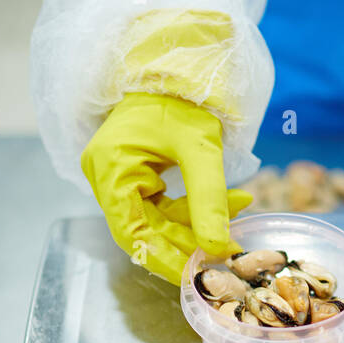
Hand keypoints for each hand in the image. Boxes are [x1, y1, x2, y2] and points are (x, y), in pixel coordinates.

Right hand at [81, 92, 250, 284]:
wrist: (177, 67)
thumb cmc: (183, 98)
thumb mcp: (201, 149)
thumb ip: (208, 200)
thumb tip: (219, 248)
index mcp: (109, 167)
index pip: (129, 231)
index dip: (160, 257)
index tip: (192, 275)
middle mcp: (106, 175)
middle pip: (144, 229)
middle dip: (188, 241)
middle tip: (226, 251)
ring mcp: (118, 176)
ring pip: (157, 220)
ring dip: (197, 224)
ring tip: (238, 216)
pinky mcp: (135, 175)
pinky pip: (163, 206)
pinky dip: (194, 209)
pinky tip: (231, 203)